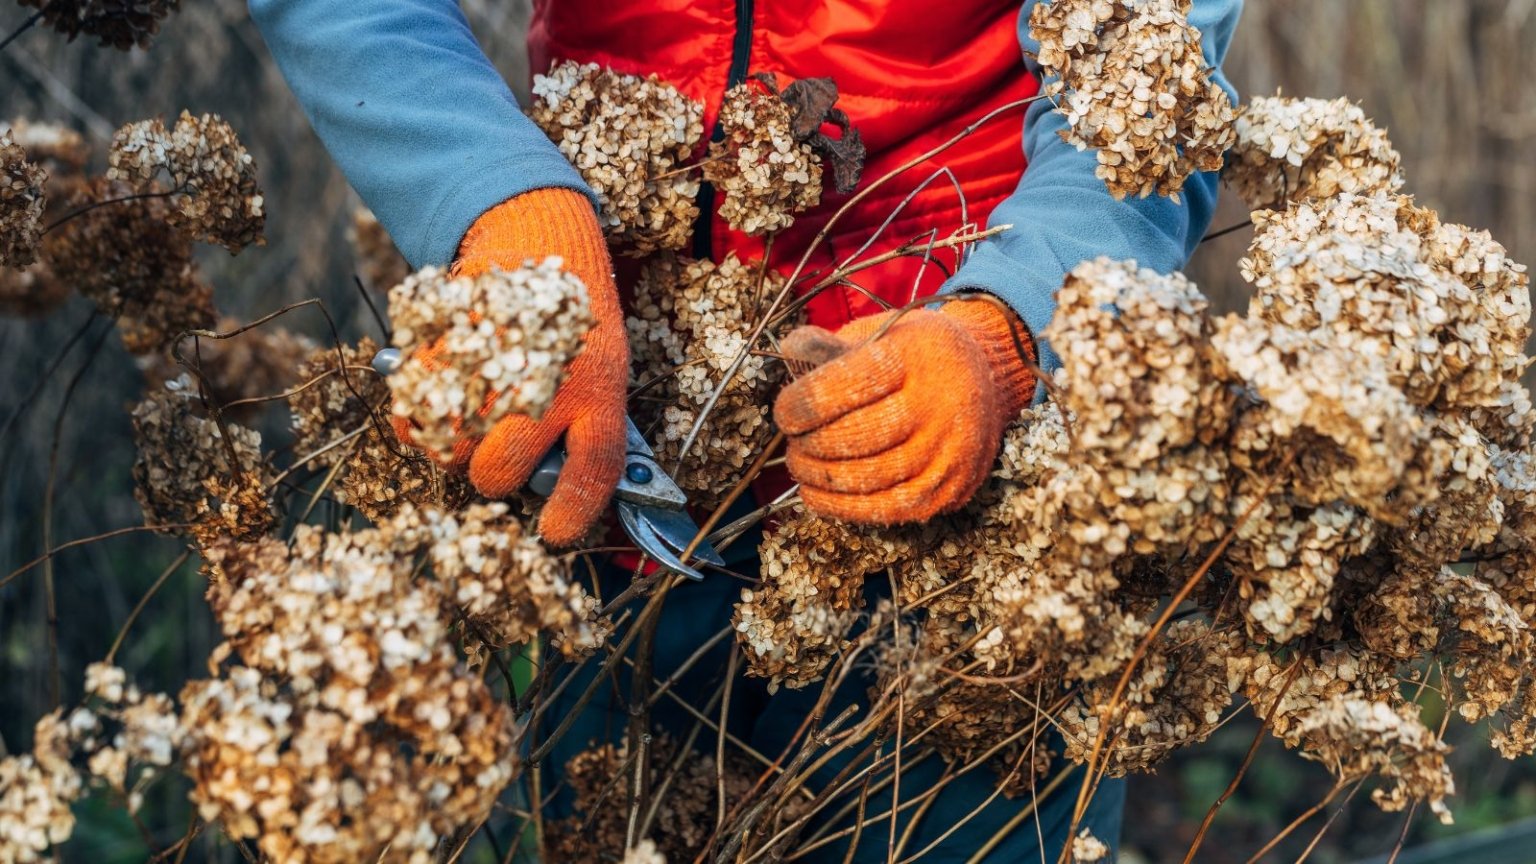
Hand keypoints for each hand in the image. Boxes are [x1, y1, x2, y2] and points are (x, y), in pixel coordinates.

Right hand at [395, 187, 628, 545]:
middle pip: (500, 471)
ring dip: (458, 445)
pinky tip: (443, 396)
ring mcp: (488, 365)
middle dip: (494, 477)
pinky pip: (415, 419)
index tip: (553, 533)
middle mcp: (544, 380)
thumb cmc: (572, 320)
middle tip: (498, 455)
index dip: (572, 511)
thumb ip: (590, 426)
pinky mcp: (441, 350)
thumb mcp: (603, 365)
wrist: (533, 231)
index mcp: (598, 389)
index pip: (592, 467)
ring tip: (476, 410)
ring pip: (453, 451)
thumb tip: (571, 499)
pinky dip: (420, 421)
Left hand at [772, 299, 1035, 523]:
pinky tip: (818, 493)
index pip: (843, 388)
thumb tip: (789, 351)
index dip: (800, 405)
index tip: (785, 411)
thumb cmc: (917, 354)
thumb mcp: (882, 331)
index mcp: (916, 357)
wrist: (986, 379)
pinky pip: (885, 509)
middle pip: (852, 438)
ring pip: (866, 478)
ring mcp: (948, 453)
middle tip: (793, 440)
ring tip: (802, 463)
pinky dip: (841, 506)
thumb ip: (832, 343)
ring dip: (819, 476)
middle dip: (808, 443)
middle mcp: (939, 406)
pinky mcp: (949, 490)